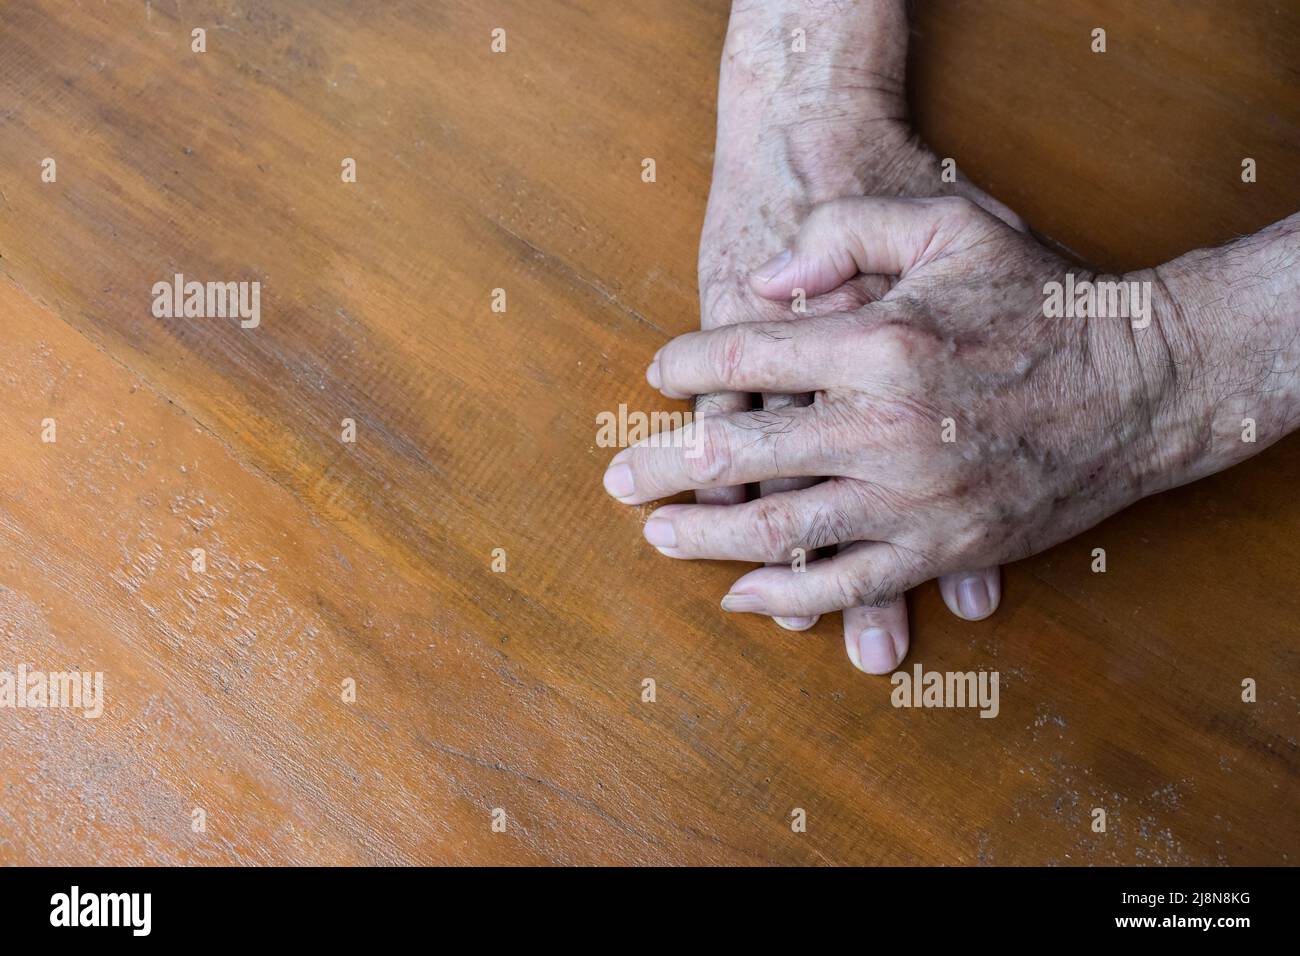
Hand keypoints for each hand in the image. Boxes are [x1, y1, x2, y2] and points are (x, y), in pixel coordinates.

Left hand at [611, 196, 1207, 661]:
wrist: (1144, 383)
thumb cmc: (1040, 296)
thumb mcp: (950, 221)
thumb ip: (846, 230)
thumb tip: (764, 279)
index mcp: (880, 343)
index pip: (744, 355)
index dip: (684, 362)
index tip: (655, 373)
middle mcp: (886, 429)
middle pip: (740, 455)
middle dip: (663, 468)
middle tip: (615, 480)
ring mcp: (914, 501)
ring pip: (780, 533)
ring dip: (705, 541)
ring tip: (657, 538)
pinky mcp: (944, 550)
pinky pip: (848, 586)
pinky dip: (788, 597)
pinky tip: (743, 596)